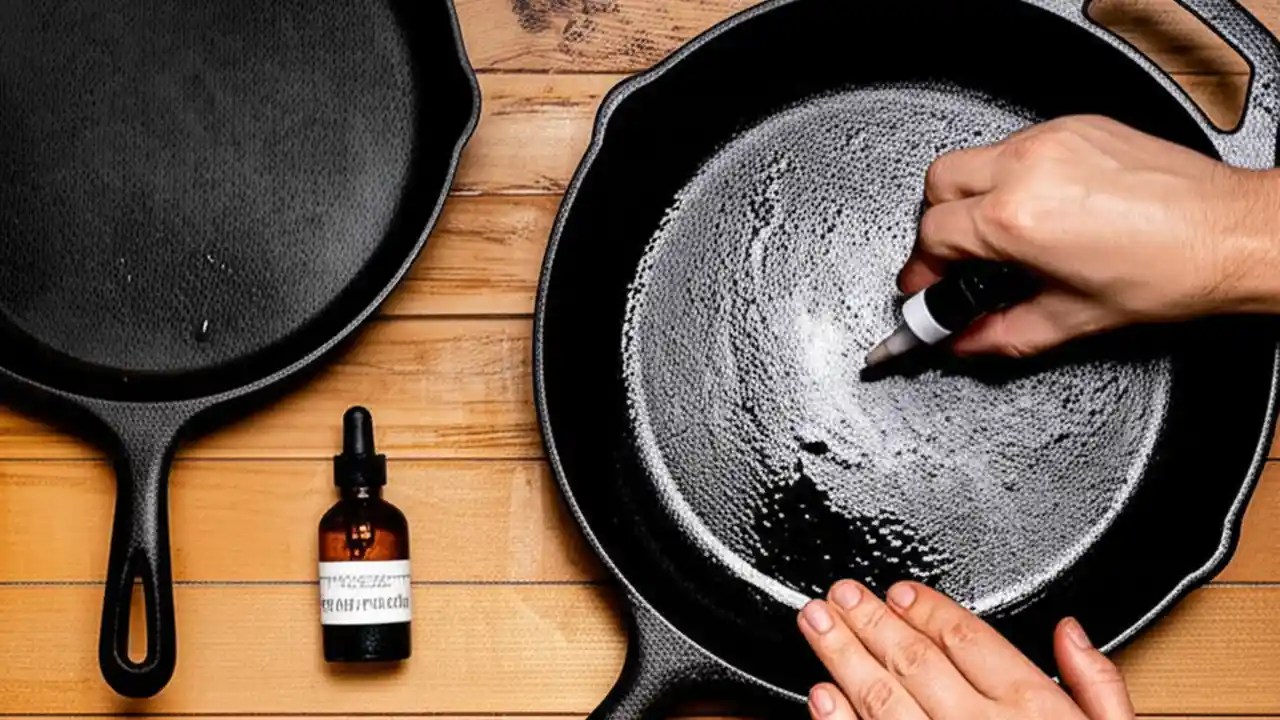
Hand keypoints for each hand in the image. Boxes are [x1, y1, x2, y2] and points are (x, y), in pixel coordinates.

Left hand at [798, 580, 1132, 719]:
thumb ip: (1097, 687)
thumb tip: (1070, 634)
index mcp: (1033, 710)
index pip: (968, 639)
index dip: (926, 609)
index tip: (898, 592)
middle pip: (913, 660)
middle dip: (870, 621)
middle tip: (840, 594)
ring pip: (881, 697)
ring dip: (842, 656)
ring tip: (818, 623)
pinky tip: (820, 696)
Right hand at [905, 114, 1279, 357]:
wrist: (1231, 234)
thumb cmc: (1170, 272)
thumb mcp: (1072, 320)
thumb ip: (1002, 335)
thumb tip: (967, 342)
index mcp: (1017, 219)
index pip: (933, 234)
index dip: (923, 270)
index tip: (926, 287)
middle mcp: (1029, 169)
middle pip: (938, 183)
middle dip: (937, 223)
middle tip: (956, 257)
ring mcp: (1053, 140)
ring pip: (976, 158)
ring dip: (973, 196)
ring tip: (1001, 232)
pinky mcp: (1079, 125)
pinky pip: (1019, 144)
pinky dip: (1014, 175)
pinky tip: (1041, 205)